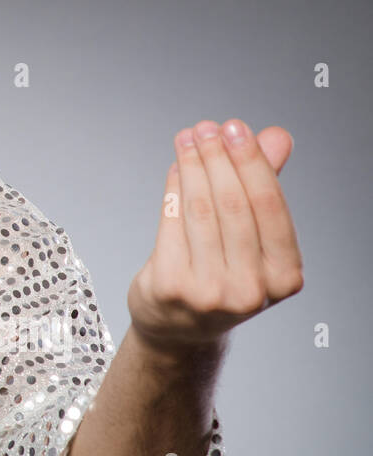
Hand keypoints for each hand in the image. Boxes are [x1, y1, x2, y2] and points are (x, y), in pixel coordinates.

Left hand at [127, 119, 302, 355]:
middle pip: (232, 204)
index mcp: (284, 276)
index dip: (250, 160)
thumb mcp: (253, 238)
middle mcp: (251, 289)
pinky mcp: (171, 288)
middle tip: (205, 128)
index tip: (235, 127)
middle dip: (217, 157)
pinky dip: (173, 189)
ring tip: (187, 139)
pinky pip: (171, 224)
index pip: (269, 205)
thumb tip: (277, 137)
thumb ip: (263, 187)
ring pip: (200, 211)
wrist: (179, 327)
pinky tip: (176, 168)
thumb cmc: (221, 273)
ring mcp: (209, 292)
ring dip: (192, 166)